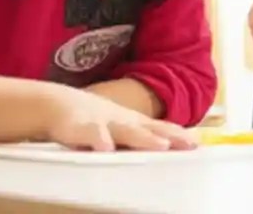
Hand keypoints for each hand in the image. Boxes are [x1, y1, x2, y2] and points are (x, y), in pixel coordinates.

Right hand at [43, 87, 197, 151]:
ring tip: (161, 145)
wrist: (55, 104)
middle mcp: (121, 121)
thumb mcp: (119, 126)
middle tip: (190, 144)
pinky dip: (98, 140)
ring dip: (143, 138)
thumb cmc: (91, 119)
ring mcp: (102, 122)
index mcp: (131, 122)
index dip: (178, 135)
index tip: (197, 143)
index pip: (160, 129)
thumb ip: (141, 135)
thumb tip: (168, 145)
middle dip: (170, 137)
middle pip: (150, 129)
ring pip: (125, 131)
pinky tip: (106, 148)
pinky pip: (89, 134)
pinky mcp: (77, 127)